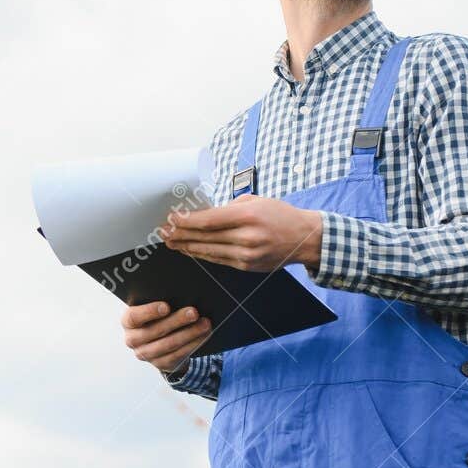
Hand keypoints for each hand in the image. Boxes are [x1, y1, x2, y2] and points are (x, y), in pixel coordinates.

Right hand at [121, 302, 210, 372]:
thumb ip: (159, 303)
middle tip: (194, 312)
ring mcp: (146, 354)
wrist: (157, 340)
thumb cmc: (155, 318)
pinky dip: (193, 344)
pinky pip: (178, 355)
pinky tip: (203, 335)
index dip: (149, 312)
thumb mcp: (151, 309)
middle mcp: (133, 340)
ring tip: (205, 324)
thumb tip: (181, 294)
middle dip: (177, 321)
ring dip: (190, 333)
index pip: (134, 317)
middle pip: (155, 331)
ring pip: (169, 344)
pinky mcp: (160, 363)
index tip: (166, 307)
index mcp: (128, 322)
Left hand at [160, 196, 322, 272]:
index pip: (209, 220)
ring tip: (171, 243)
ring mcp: (247, 255)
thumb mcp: (255, 201)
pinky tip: (190, 251)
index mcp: (248, 216)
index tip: (171, 218)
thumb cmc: (279, 214)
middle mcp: (246, 237)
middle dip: (181, 235)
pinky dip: (202, 255)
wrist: (304, 238)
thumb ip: (229, 207)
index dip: (186, 221)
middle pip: (205, 237)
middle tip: (163, 232)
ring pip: (209, 251)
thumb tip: (203, 214)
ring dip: (187, 247)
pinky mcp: (247, 266)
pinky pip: (219, 260)